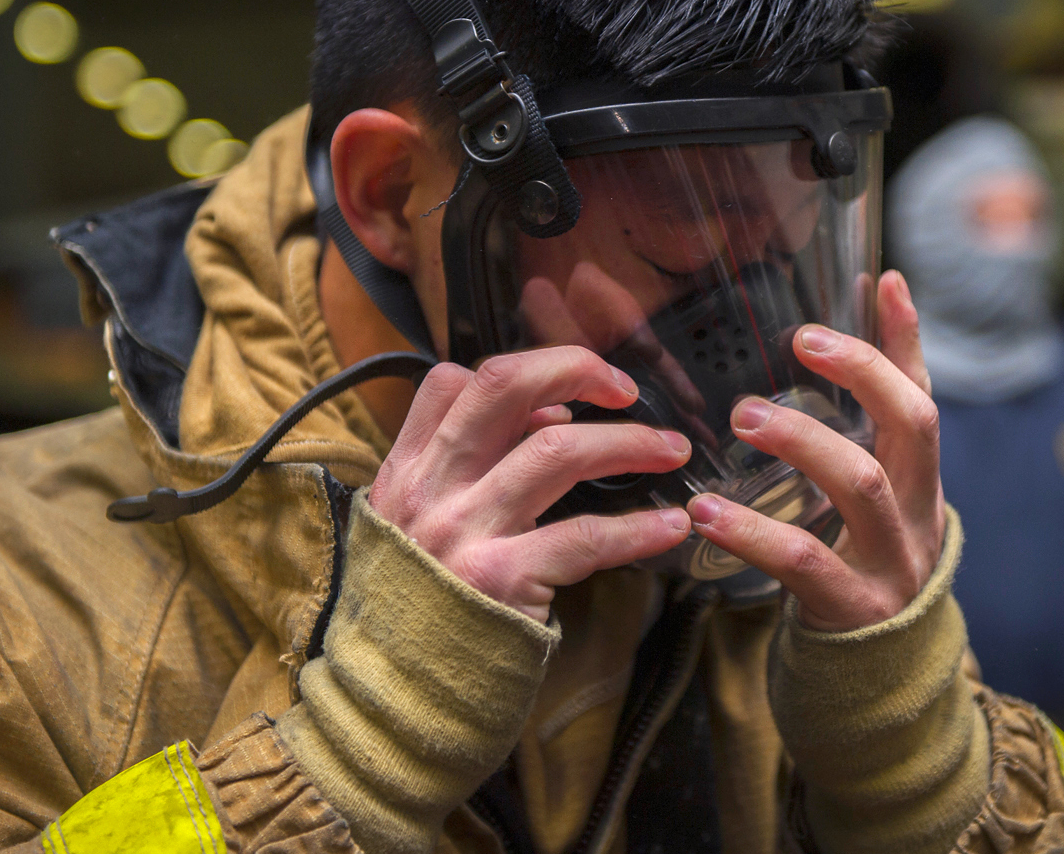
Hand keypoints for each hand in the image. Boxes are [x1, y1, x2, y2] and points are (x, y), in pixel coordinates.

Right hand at [369, 345, 692, 620]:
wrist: (393, 695)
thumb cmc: (420, 608)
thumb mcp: (413, 527)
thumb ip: (464, 471)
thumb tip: (546, 419)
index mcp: (407, 471)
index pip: (450, 382)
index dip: (515, 375)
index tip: (562, 398)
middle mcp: (432, 489)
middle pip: (503, 388)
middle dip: (574, 369)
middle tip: (625, 387)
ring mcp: (465, 531)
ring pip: (557, 451)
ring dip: (628, 441)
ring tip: (670, 450)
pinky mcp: (502, 580)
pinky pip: (586, 536)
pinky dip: (639, 527)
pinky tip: (670, 526)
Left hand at [685, 270, 945, 631]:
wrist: (878, 676)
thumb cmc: (859, 562)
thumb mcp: (871, 495)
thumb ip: (858, 430)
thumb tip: (842, 346)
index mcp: (920, 479)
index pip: (923, 394)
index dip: (908, 338)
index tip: (884, 280)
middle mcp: (918, 512)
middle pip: (914, 424)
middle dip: (861, 373)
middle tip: (800, 341)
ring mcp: (891, 561)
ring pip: (859, 484)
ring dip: (800, 440)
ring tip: (743, 417)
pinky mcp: (850, 606)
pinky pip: (803, 558)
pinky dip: (751, 531)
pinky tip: (705, 512)